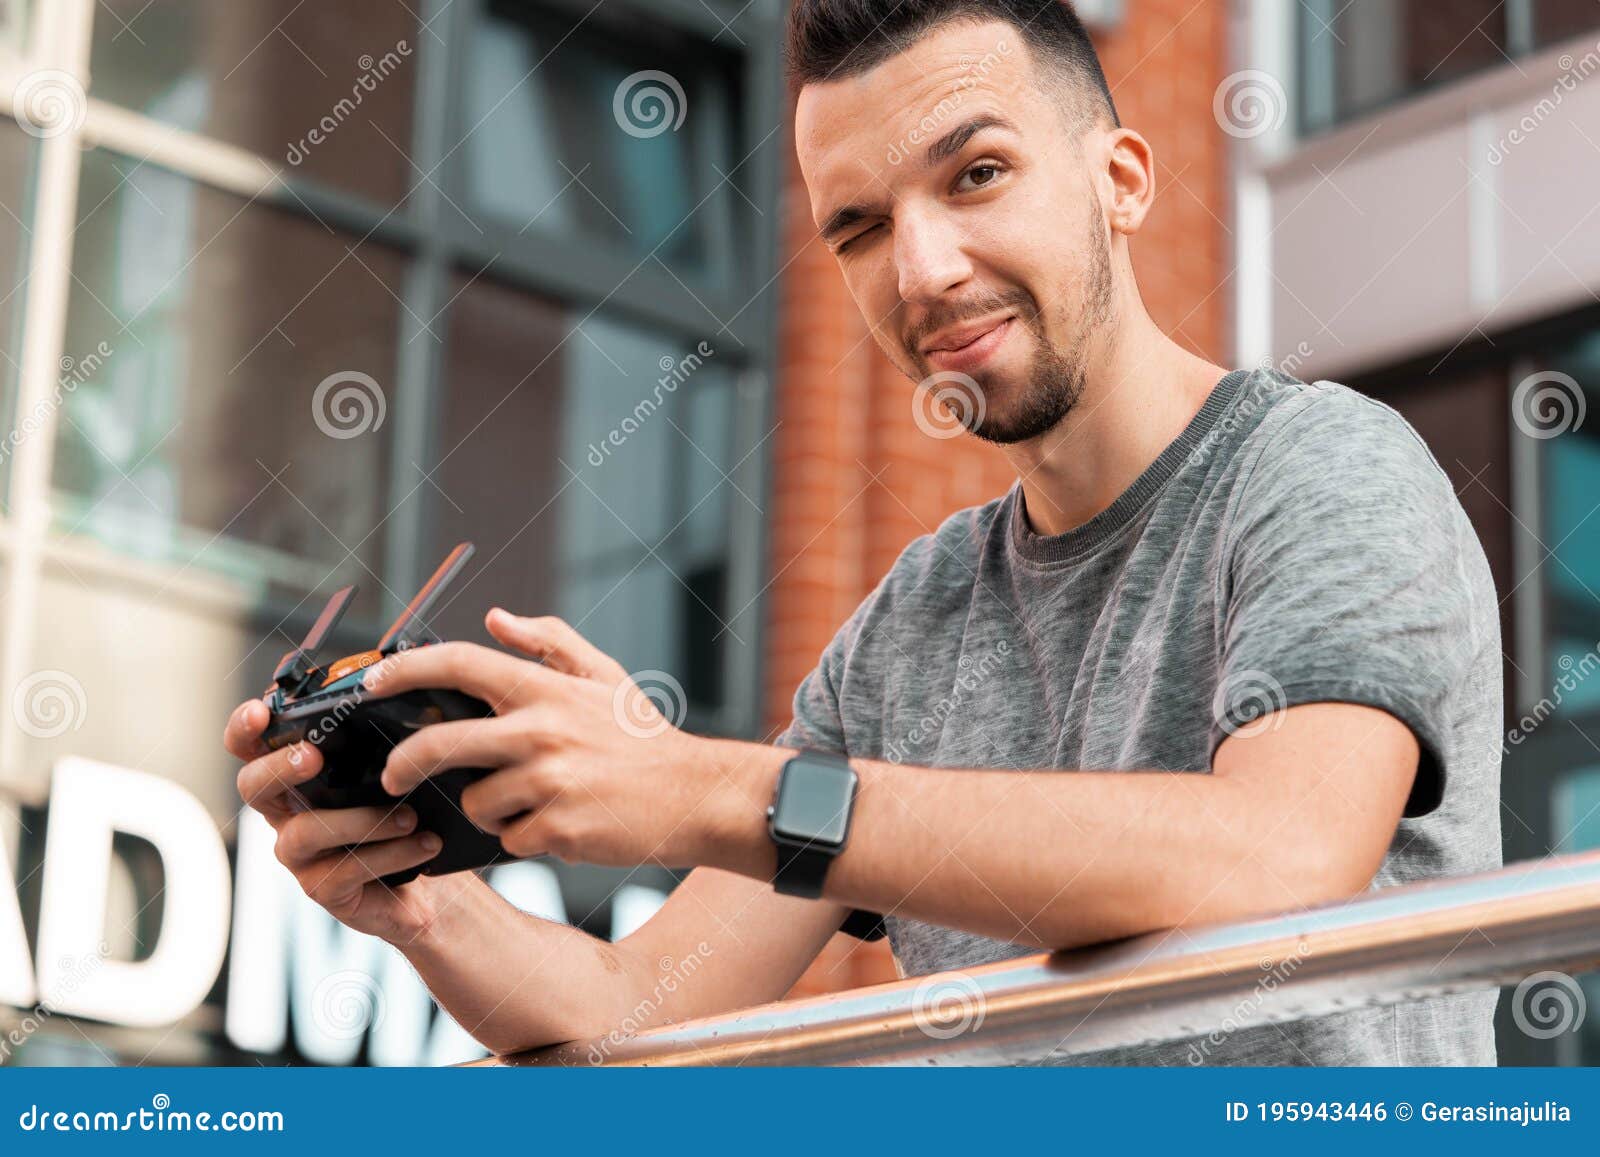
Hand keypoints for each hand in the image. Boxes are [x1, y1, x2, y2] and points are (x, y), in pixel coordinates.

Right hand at [223, 698, 468, 942]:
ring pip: (306, 832)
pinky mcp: (325, 889)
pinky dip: (391, 854)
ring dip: (362, 820)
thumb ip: (384, 737)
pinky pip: (346, 870)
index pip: (252, 747)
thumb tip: (397, 688)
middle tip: (312, 756)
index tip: (259, 712)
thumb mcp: (399, 770)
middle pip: (253, 787)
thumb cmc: (411, 815)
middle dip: (279, 767)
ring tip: (410, 816)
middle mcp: (289, 813)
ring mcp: (302, 855)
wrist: (433, 883)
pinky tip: (425, 843)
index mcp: (298, 776)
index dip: (244, 729)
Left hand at [367, 610, 765, 870]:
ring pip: (475, 802)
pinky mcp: (558, 829)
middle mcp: (541, 731)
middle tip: (394, 777)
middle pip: (439, 744)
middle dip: (404, 764)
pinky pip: (510, 839)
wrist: (696, 795)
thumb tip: (495, 618)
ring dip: (489, 810)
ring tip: (531, 803)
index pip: (459, 664)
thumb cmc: (644, 739)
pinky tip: (559, 826)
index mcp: (545, 690)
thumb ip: (548, 642)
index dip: (405, 671)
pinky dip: (524, 839)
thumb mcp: (603, 677)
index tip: (372, 683)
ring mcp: (549, 782)